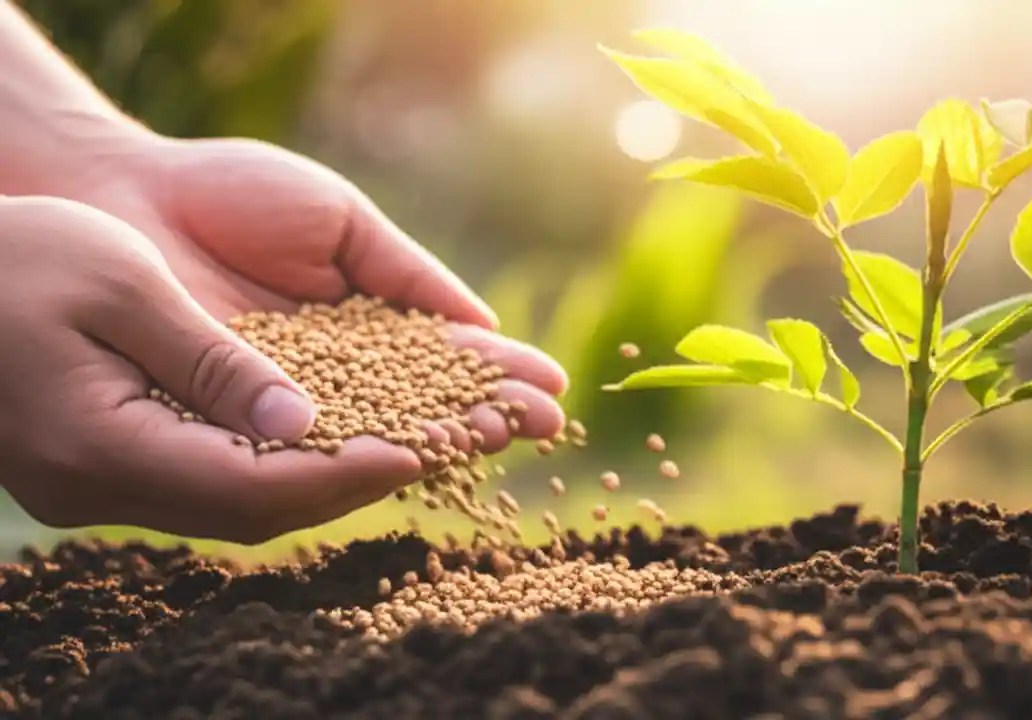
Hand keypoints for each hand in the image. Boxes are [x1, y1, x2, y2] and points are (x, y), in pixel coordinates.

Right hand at [0, 196, 434, 542]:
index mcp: (99, 446)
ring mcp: (100, 484)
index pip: (251, 487)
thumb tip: (304, 425)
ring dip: (328, 477)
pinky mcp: (108, 465)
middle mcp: (101, 486)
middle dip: (355, 483)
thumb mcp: (121, 283)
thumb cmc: (17, 253)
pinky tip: (332, 434)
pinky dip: (282, 461)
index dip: (344, 474)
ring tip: (410, 446)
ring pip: (239, 502)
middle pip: (255, 508)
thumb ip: (213, 361)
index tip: (422, 452)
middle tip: (439, 454)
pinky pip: (213, 478)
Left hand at [74, 134, 566, 453]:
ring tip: (500, 434)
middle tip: (547, 426)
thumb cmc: (239, 195)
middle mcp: (341, 374)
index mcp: (370, 325)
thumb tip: (483, 326)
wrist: (134, 196)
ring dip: (446, 434)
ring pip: (381, 429)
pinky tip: (419, 447)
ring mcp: (297, 401)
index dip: (500, 376)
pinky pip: (314, 442)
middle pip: (427, 403)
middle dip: (489, 412)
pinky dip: (366, 447)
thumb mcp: (343, 224)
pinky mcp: (247, 421)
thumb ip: (410, 276)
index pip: (447, 361)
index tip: (555, 388)